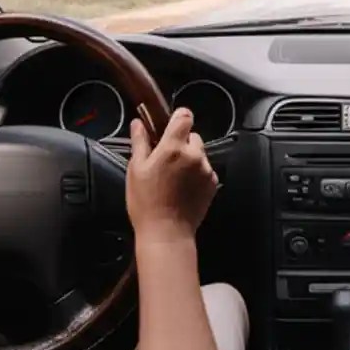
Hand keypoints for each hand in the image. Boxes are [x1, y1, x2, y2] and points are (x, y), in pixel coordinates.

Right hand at [126, 108, 218, 245]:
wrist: (167, 232)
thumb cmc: (146, 202)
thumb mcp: (136, 170)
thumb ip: (140, 142)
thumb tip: (138, 123)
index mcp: (173, 147)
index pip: (184, 116)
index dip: (178, 118)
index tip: (170, 126)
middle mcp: (194, 155)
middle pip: (192, 136)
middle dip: (181, 143)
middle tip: (166, 160)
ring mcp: (206, 169)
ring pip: (200, 153)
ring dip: (190, 159)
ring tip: (174, 178)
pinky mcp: (213, 183)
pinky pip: (206, 169)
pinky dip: (197, 173)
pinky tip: (184, 188)